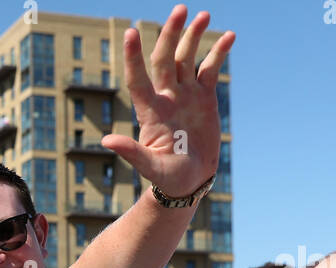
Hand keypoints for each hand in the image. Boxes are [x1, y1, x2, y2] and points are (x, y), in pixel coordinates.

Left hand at [100, 5, 231, 195]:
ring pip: (186, 59)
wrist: (189, 182)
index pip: (138, 79)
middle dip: (170, 34)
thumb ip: (131, 153)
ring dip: (193, 36)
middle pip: (164, 59)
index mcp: (151, 112)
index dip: (133, 57)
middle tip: (180, 9)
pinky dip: (218, 53)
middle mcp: (166, 98)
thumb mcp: (149, 167)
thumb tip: (106, 141)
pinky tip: (229, 35)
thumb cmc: (168, 178)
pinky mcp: (204, 98)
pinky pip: (210, 70)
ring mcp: (185, 95)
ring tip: (203, 14)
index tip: (130, 32)